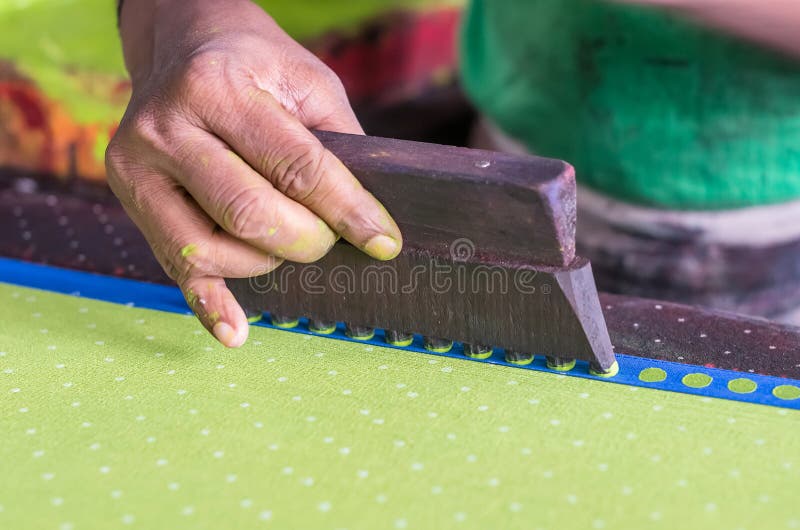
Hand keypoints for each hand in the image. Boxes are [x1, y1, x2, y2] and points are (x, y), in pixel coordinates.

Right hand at [106, 0, 401, 346]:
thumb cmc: (255, 63)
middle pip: (248, 214)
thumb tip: (366, 220)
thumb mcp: (308, 81)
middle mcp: (166, 127)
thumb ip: (336, 146)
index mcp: (218, 87)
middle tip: (330, 239)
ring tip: (288, 242)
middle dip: (306, 241)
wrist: (182, 45)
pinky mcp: (128, 196)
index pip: (296, 167)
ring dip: (265, 264)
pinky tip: (235, 330)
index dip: (347, 211)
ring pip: (208, 249)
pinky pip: (171, 264)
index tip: (383, 241)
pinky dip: (208, 304)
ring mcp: (136, 166)